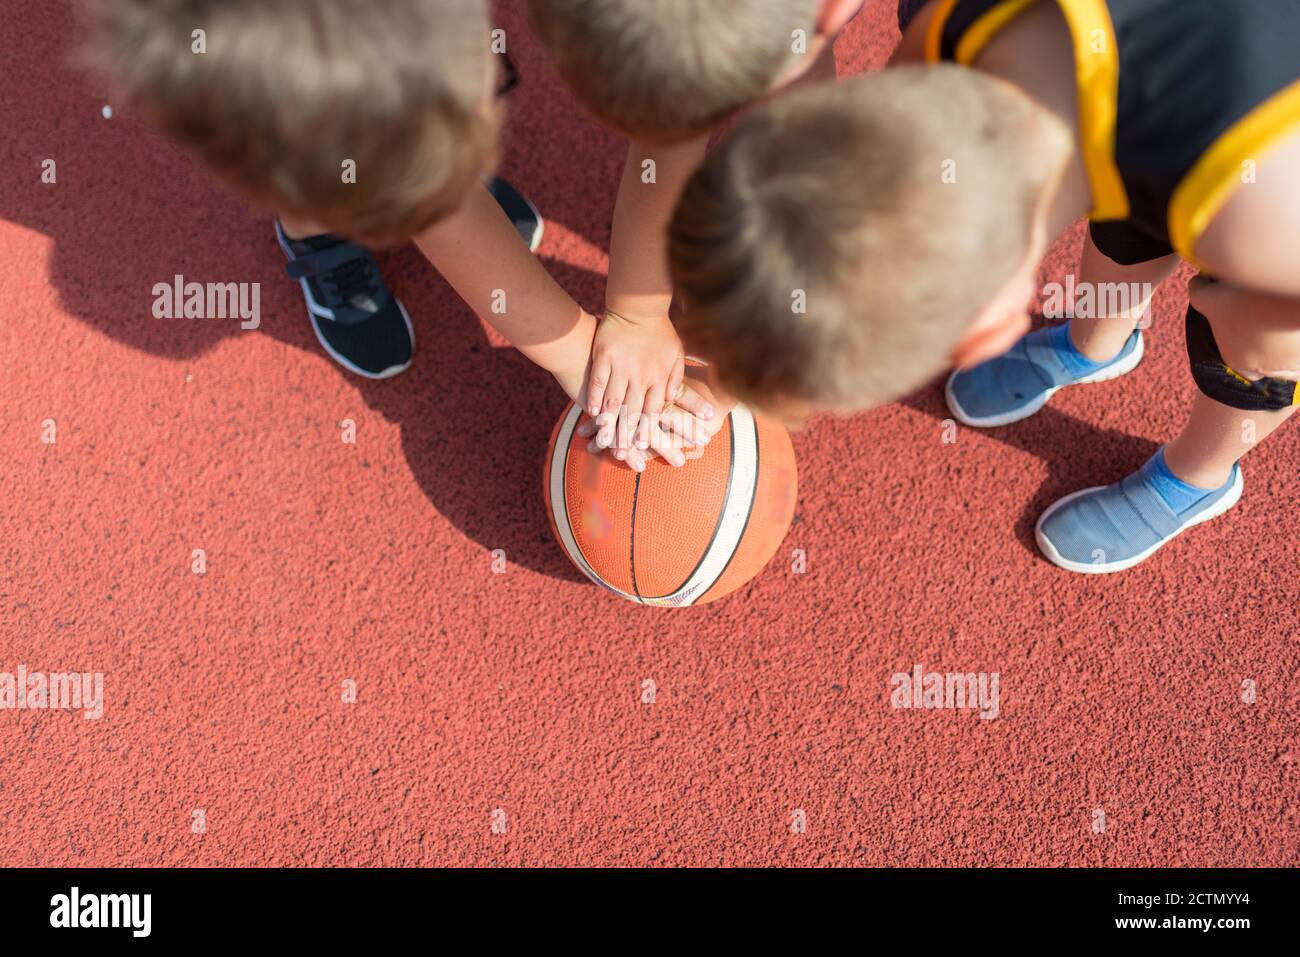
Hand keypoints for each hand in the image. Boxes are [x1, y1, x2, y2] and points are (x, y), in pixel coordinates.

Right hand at [584, 310, 714, 466]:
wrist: (637, 306)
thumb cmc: (659, 329)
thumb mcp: (676, 352)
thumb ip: (676, 376)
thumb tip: (674, 397)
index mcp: (658, 376)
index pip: (653, 411)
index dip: (647, 430)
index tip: (643, 448)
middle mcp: (640, 375)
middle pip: (633, 411)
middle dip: (628, 436)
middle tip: (623, 455)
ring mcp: (621, 366)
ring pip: (614, 401)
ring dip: (609, 423)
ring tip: (604, 442)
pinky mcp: (604, 357)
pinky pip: (599, 382)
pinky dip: (596, 399)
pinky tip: (592, 414)